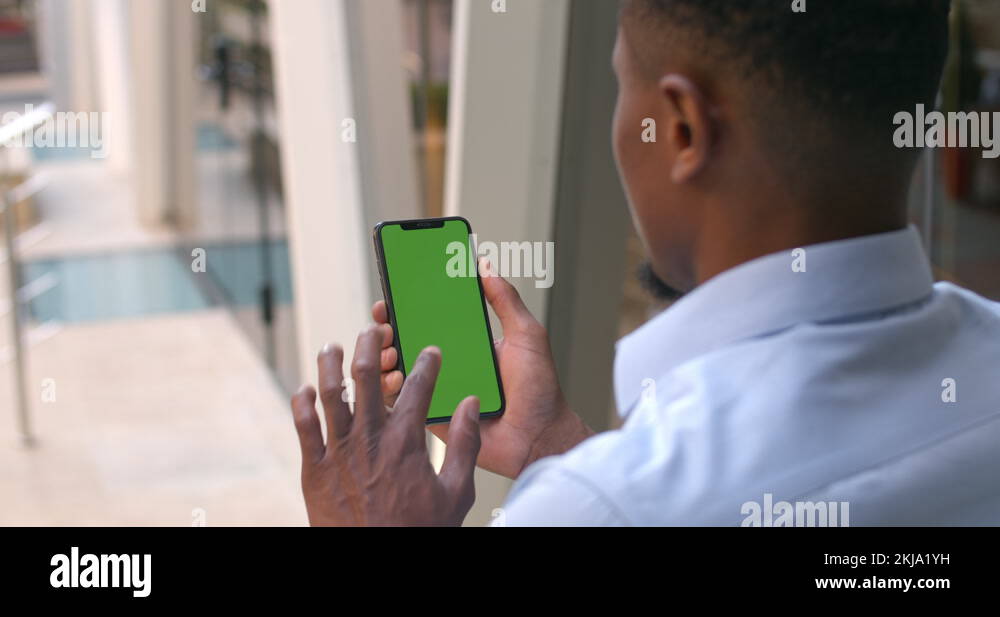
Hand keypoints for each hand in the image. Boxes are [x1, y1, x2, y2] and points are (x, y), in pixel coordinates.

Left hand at [290, 327, 480, 525]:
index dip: (427, 363)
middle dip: (370, 345)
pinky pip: (303, 426)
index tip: (430, 352)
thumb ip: (465, 445)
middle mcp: (370, 439)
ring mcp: (339, 452)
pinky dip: (302, 403)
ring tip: (332, 346)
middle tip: (374, 330)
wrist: (377, 563)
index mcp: (406, 442)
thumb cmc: (419, 532)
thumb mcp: (457, 492)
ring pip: (330, 393)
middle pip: (368, 376)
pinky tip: (306, 389)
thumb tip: (470, 406)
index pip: (419, 388)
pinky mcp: (314, 469)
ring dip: (330, 363)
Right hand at [373, 262, 592, 478]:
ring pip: (398, 369)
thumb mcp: (526, 335)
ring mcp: (438, 389)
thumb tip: (485, 264)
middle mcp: (449, 364)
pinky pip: (402, 402)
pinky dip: (391, 388)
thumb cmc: (538, 389)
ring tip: (390, 351)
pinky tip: (395, 378)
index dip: (407, 305)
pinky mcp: (431, 416)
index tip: (392, 294)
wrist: (539, 436)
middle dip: (387, 328)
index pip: (429, 317)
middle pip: (406, 340)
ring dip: (385, 356)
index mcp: (467, 343)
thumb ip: (505, 299)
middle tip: (384, 322)